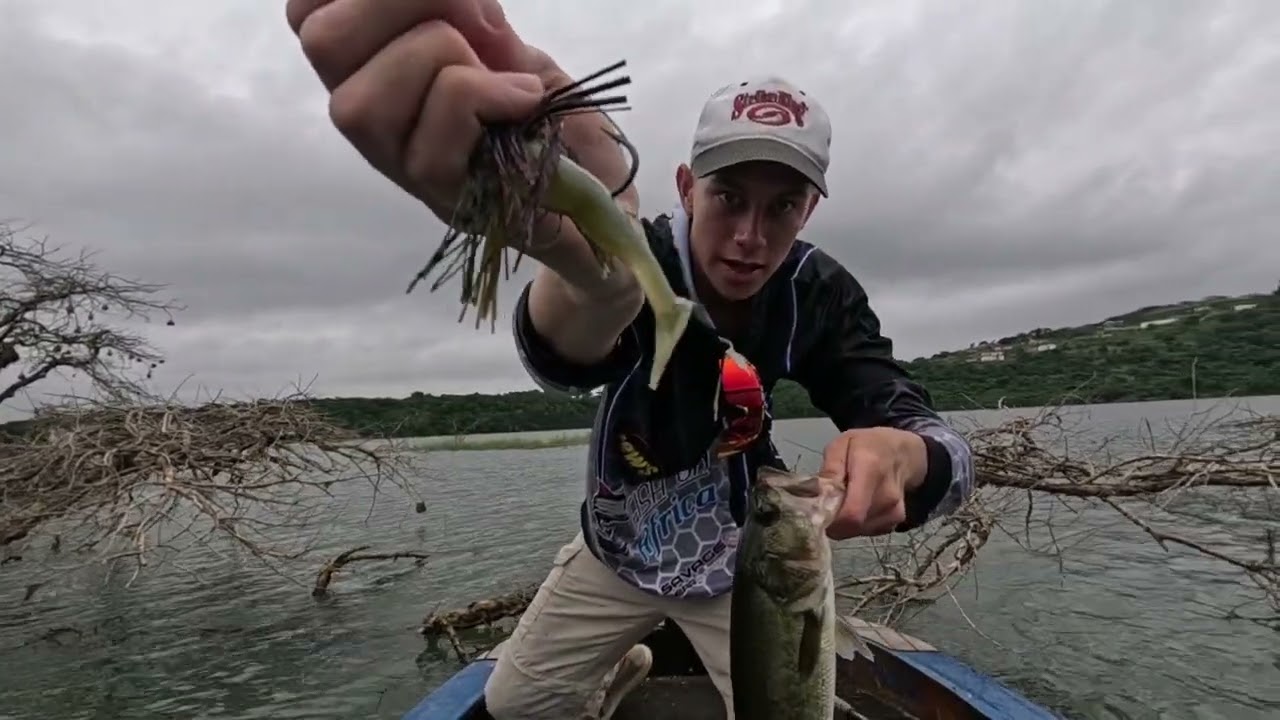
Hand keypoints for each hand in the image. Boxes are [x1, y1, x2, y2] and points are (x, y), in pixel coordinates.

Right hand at [283, 0, 635, 230]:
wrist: (606, 204)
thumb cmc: (557, 125)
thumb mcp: (511, 52)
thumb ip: (472, 20)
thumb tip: (456, 0)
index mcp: (377, 75)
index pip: (309, 16)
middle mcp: (376, 126)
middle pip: (322, 43)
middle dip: (398, 1)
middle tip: (474, 17)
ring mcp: (405, 171)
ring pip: (363, 101)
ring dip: (440, 58)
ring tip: (501, 73)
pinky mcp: (450, 202)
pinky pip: (436, 131)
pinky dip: (486, 95)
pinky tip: (523, 100)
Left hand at [819, 427, 927, 538]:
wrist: (902, 454)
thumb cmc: (867, 446)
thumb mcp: (841, 444)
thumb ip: (830, 469)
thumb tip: (818, 495)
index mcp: (871, 469)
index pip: (851, 513)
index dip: (830, 520)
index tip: (815, 511)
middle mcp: (887, 495)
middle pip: (852, 525)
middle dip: (833, 519)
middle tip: (825, 503)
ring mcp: (894, 512)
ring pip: (857, 530)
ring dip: (843, 522)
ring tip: (842, 500)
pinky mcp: (895, 522)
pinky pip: (866, 531)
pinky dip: (855, 524)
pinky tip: (856, 506)